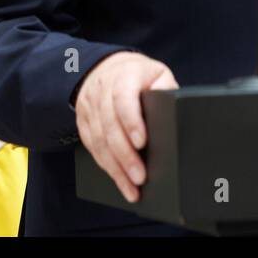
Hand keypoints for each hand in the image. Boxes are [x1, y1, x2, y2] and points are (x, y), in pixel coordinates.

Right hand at [74, 51, 178, 203]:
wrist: (106, 69)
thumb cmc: (140, 76)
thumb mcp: (157, 74)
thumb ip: (165, 91)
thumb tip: (174, 116)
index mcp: (124, 75)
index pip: (123, 98)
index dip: (131, 121)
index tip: (142, 143)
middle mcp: (102, 90)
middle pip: (110, 126)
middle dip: (125, 155)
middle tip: (141, 177)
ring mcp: (89, 107)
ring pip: (98, 141)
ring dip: (115, 168)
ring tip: (132, 188)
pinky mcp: (82, 122)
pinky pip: (92, 148)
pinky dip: (106, 167)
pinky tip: (119, 181)